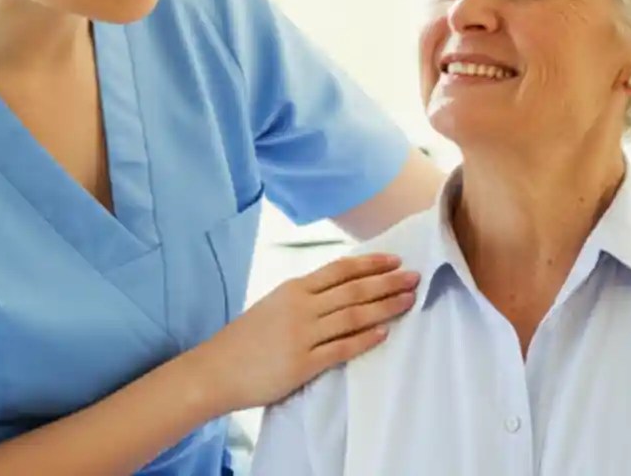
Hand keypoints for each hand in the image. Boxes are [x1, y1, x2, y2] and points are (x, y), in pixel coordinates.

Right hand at [192, 253, 419, 410]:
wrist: (215, 370)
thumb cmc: (245, 339)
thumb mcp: (273, 305)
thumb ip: (304, 296)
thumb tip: (340, 289)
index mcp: (293, 289)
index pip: (340, 269)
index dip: (371, 264)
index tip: (395, 260)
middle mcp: (300, 307)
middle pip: (353, 290)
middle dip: (387, 282)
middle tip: (415, 277)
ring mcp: (301, 335)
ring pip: (353, 316)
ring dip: (384, 307)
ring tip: (409, 301)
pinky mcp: (302, 364)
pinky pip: (340, 348)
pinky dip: (364, 339)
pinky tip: (384, 332)